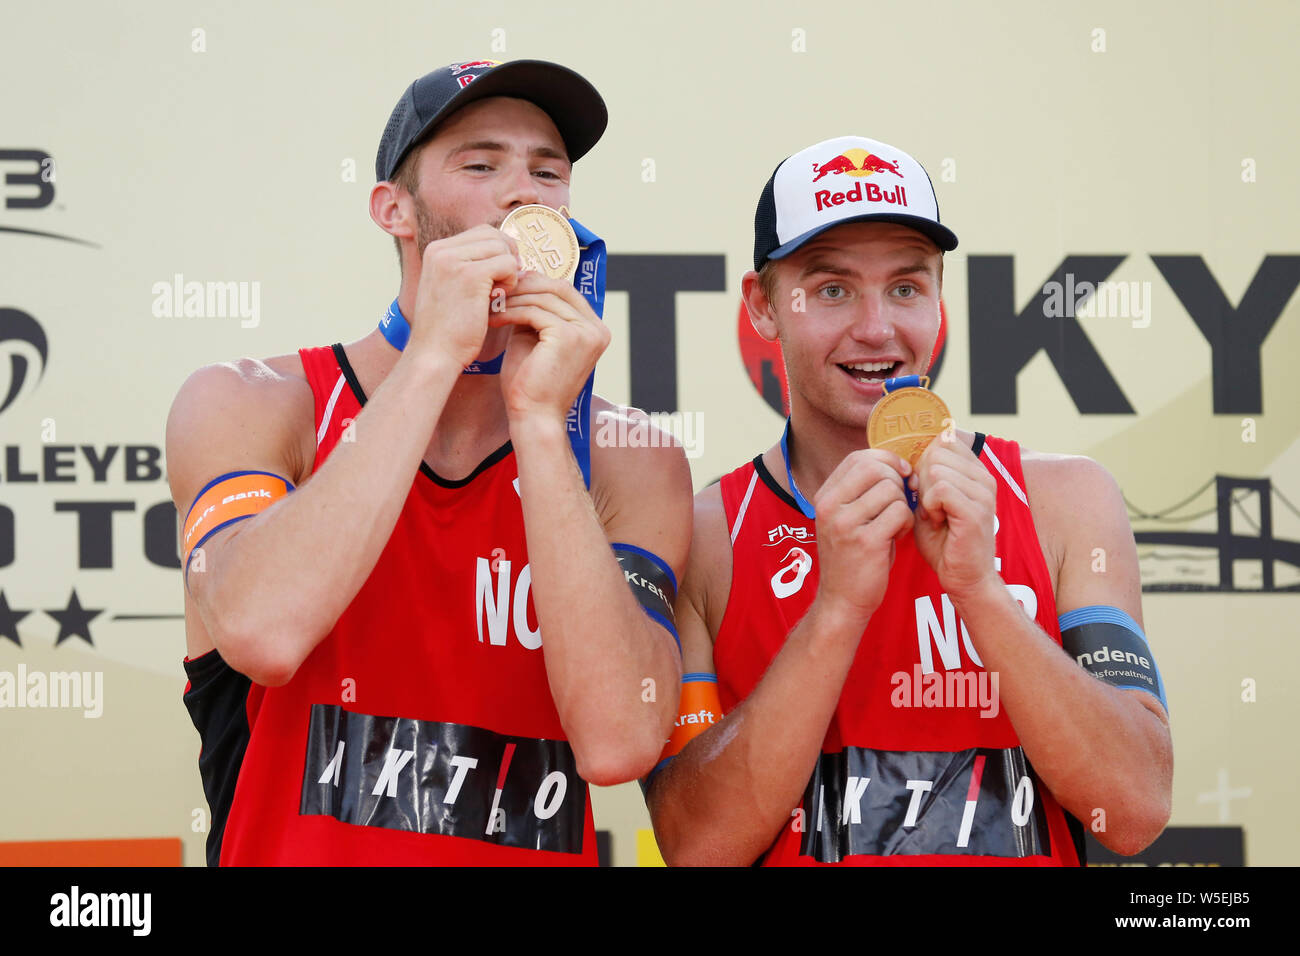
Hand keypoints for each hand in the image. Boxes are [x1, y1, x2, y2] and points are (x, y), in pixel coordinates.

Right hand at [407, 225, 522, 367]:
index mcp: (436, 250)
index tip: (501, 275)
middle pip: (493, 235)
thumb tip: (505, 249)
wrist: (434, 354)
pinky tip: (498, 300)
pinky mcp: (471, 275)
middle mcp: (441, 250)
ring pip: (502, 248)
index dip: (499, 250)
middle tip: (504, 285)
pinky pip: (508, 264)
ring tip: (497, 294)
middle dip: (507, 258)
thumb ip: (470, 266)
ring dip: (509, 271)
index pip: (480, 233)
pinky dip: (511, 282)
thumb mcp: (451, 288)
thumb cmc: (448, 328)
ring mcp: (454, 260)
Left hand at [493, 271, 610, 425]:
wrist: (534, 417)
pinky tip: (494, 318)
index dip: (535, 282)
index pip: (565, 290)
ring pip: (544, 297)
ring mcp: (586, 332)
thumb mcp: (535, 339)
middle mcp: (597, 329)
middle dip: (524, 285)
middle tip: (496, 289)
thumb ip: (535, 312)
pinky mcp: (568, 337)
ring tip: (490, 305)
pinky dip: (511, 311)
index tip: (508, 285)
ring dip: (513, 298)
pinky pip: (535, 312)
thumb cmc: (531, 384)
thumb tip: (520, 280)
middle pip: (558, 287)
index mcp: (594, 329)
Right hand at [811, 449, 913, 626]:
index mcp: (824, 497)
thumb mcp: (847, 518)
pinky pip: (899, 512)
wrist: (842, 600)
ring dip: (903, 505)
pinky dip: (906, 522)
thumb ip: (861, 490)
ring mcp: (845, 524)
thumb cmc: (853, 557)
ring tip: (895, 524)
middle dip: (897, 481)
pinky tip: (897, 536)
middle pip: (875, 468)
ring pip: (890, 490)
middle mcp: (829, 506)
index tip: (901, 474)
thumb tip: (895, 462)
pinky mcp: (865, 541)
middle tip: (902, 500)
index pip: (858, 458)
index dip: (886, 459)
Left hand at [909, 437, 999, 597]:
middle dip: (922, 480)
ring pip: (935, 470)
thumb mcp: (929, 501)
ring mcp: (983, 493)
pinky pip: (940, 490)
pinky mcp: (976, 510)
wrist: (963, 577)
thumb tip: (909, 454)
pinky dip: (930, 507)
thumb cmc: (943, 541)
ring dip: (925, 496)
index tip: (924, 489)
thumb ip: (923, 477)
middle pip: (936, 453)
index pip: (944, 441)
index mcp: (975, 472)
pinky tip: (937, 522)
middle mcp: (984, 478)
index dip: (923, 462)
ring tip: (935, 516)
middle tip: (929, 507)